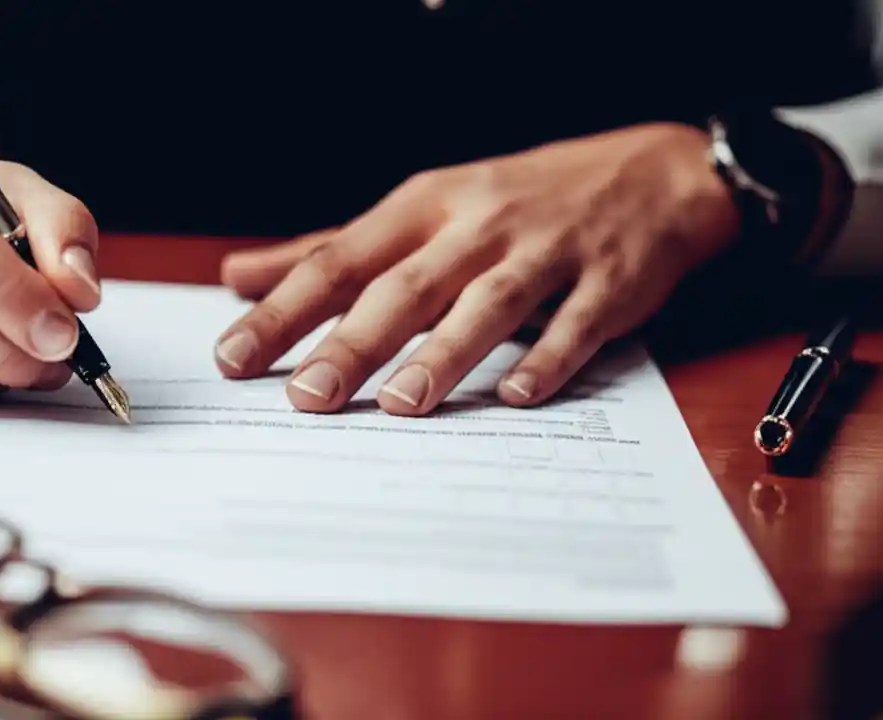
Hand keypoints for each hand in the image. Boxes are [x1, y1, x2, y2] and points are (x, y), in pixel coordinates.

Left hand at [215, 123, 738, 413]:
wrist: (649, 173)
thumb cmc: (513, 199)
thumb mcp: (418, 210)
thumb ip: (330, 249)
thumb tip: (239, 276)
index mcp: (423, 207)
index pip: (338, 261)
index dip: (284, 310)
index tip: (234, 357)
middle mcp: (477, 226)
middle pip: (404, 287)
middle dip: (352, 342)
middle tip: (305, 397)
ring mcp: (545, 252)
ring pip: (487, 303)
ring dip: (445, 353)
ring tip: (402, 404)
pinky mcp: (609, 281)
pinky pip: (576, 323)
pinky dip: (549, 359)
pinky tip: (516, 396)